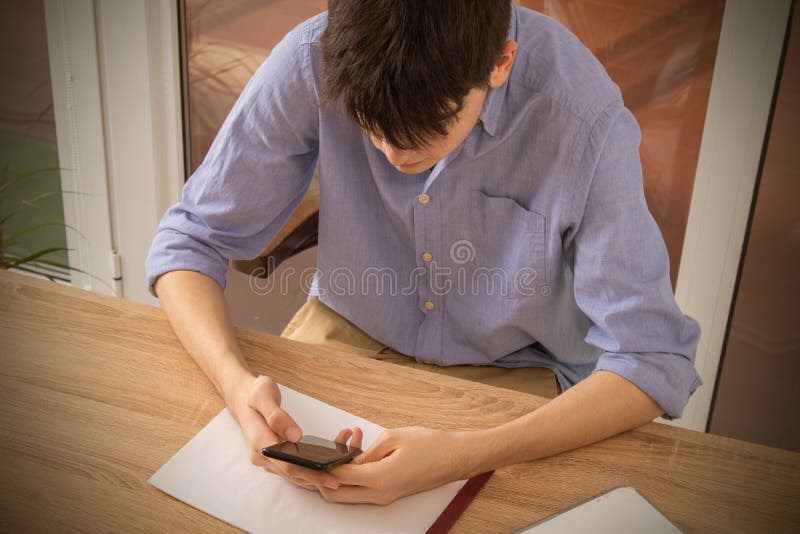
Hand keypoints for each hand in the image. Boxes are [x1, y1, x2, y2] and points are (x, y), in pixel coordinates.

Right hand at [228, 375, 362, 491]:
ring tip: (337, 473)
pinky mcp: (272, 456)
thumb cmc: (254, 393)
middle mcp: (261, 456)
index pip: (288, 466)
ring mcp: (266, 458)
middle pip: (293, 474)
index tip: (331, 476)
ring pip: (293, 474)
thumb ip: (277, 416)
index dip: (311, 473)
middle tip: (342, 478)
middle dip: (317, 478)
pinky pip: (291, 468)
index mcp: (259, 443)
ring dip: (314, 475)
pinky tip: (324, 466)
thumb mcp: (264, 395)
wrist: (241, 396)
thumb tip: (295, 437)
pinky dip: (307, 470)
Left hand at [323, 426, 474, 504]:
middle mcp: (379, 494)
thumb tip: (345, 460)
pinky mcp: (388, 493)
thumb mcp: (392, 438)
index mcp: (379, 479)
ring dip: (338, 474)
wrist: (455, 458)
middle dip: (321, 477)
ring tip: (347, 441)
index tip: (308, 455)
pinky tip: (359, 447)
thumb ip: (364, 452)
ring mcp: (384, 497)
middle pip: (335, 495)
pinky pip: (361, 489)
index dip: (320, 467)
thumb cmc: (429, 444)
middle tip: (316, 455)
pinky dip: (352, 474)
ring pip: (346, 494)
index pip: (338, 477)